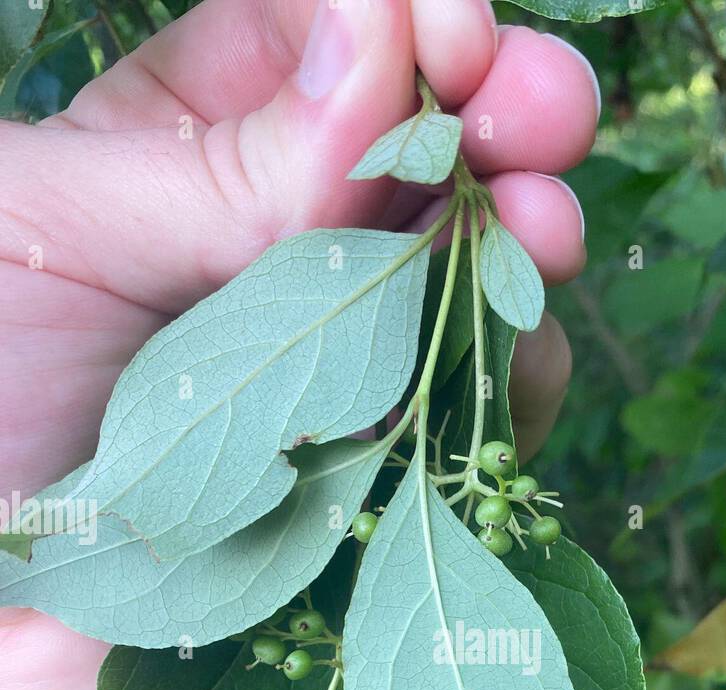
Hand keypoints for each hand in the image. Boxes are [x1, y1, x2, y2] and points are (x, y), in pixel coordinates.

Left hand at [0, 0, 597, 689]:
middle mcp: (268, 252)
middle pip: (417, 146)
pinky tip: (526, 337)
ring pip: (468, 272)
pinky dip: (518, 366)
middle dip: (497, 106)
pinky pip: (475, 410)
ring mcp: (334, 367)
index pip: (311, 42)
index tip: (444, 20)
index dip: (393, 17)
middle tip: (543, 104)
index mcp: (168, 157)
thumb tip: (379, 31)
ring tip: (547, 216)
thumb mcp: (41, 234)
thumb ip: (212, 156)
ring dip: (528, 229)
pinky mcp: (376, 478)